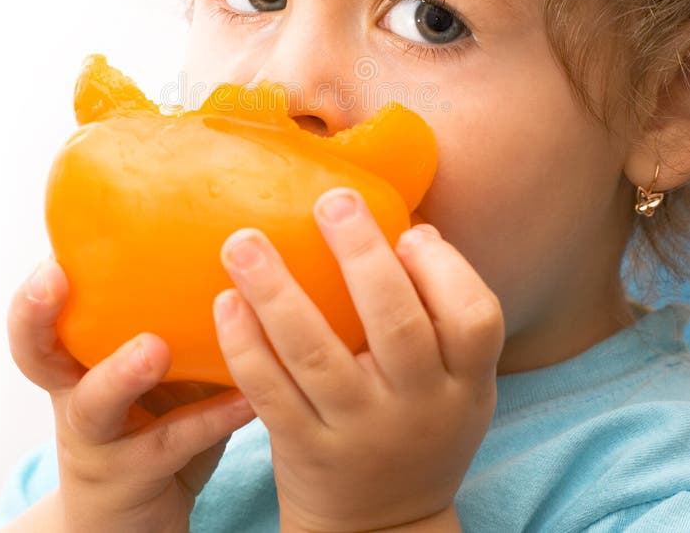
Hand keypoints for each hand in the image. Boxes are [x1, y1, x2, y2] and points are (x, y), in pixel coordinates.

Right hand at [8, 257, 254, 532]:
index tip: (50, 262)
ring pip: (96, 407)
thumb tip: (233, 250)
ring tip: (155, 348)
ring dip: (122, 372)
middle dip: (41, 318)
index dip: (33, 296)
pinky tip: (248, 398)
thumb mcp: (142, 370)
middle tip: (58, 281)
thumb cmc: (148, 422)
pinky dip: (213, 417)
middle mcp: (74, 398)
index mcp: (73, 362)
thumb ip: (166, 321)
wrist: (132, 520)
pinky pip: (174, 443)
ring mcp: (99, 443)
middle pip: (40, 357)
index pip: (35, 322)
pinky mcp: (135, 478)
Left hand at [214, 188, 503, 532]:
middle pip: (396, 324)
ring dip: (277, 292)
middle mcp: (417, 407)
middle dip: (362, 256)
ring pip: (316, 354)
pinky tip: (226, 302)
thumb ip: (442, 313)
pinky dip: (245, 346)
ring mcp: (358, 431)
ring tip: (244, 241)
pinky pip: (270, 393)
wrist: (382, 529)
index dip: (443, 268)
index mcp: (464, 383)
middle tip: (331, 201)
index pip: (476, 317)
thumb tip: (409, 230)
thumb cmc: (419, 427)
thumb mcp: (456, 382)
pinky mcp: (304, 450)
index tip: (407, 232)